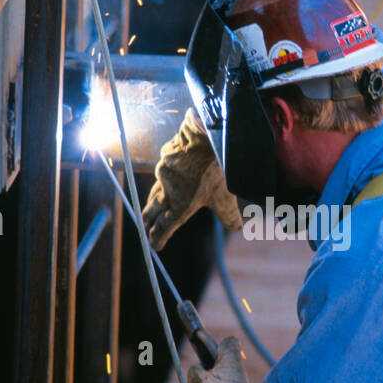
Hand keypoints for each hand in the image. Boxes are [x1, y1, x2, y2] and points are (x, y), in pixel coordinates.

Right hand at [142, 108, 242, 250]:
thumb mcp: (225, 196)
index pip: (165, 226)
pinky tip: (167, 175)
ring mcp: (165, 173)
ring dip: (152, 201)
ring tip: (152, 205)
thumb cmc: (214, 170)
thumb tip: (237, 227)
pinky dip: (164, 178)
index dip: (159, 237)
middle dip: (148, 221)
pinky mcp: (167, 156)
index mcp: (180, 205)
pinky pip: (163, 171)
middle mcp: (168, 191)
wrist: (203, 137)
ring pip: (156, 190)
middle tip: (145, 226)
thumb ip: (229, 214)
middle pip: (153, 210)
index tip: (154, 245)